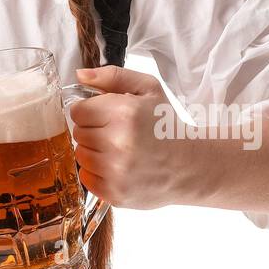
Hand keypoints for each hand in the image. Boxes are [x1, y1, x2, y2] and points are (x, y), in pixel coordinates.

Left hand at [69, 65, 198, 210]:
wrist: (191, 165)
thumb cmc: (166, 125)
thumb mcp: (148, 89)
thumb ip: (112, 76)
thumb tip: (80, 75)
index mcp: (124, 112)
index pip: (78, 111)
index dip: (90, 111)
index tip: (106, 115)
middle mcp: (118, 142)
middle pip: (78, 133)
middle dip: (93, 130)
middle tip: (117, 133)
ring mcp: (116, 171)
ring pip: (80, 155)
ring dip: (94, 151)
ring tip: (118, 150)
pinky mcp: (115, 193)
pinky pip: (86, 177)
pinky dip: (97, 172)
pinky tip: (117, 166)